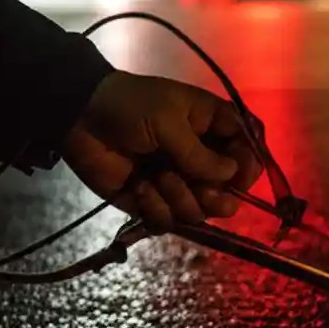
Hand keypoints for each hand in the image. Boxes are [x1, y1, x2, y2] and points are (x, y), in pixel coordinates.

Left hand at [62, 70, 263, 231]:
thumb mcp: (168, 121)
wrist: (81, 118)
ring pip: (198, 212)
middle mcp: (198, 159)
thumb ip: (200, 153)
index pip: (247, 153)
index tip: (238, 178)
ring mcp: (175, 183)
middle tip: (201, 191)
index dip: (248, 169)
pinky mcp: (150, 202)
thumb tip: (231, 176)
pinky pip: (167, 221)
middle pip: (229, 194)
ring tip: (155, 179)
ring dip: (179, 199)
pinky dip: (154, 208)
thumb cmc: (129, 106)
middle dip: (216, 197)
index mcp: (210, 128)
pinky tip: (138, 188)